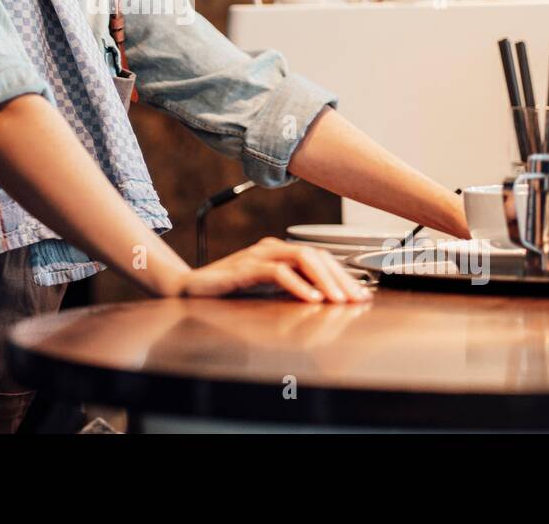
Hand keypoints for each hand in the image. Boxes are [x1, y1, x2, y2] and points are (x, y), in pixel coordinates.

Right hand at [179, 237, 370, 302]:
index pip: (319, 257)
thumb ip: (290, 290)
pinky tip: (310, 298)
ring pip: (301, 258)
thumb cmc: (226, 291)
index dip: (343, 275)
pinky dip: (297, 285)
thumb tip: (324, 301)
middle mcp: (270, 248)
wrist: (188, 289)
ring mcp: (256, 256)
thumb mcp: (265, 291)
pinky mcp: (243, 269)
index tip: (360, 295)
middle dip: (340, 278)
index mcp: (277, 251)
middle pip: (315, 255)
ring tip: (338, 300)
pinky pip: (276, 272)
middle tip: (356, 300)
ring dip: (324, 280)